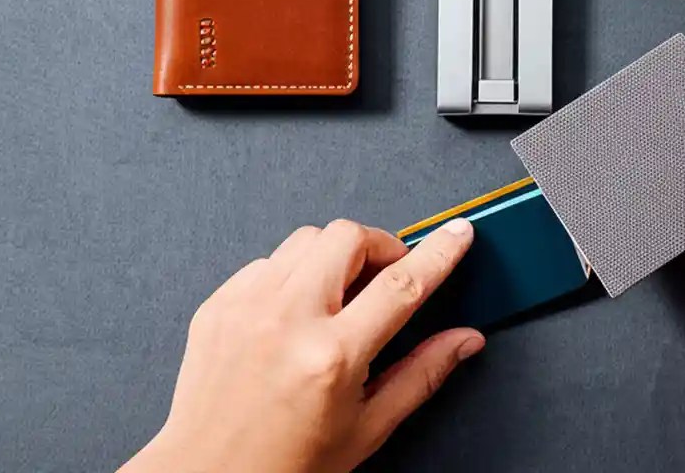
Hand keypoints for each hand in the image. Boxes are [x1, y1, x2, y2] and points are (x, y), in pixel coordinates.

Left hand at [119, 218, 483, 472]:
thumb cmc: (285, 463)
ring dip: (334, 255)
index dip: (438, 253)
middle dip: (380, 246)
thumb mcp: (368, 427)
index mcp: (331, 357)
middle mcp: (286, 321)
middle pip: (348, 238)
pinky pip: (267, 261)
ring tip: (340, 296)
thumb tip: (465, 339)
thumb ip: (422, 374)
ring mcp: (246, 307)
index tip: (456, 234)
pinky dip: (291, 275)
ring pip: (306, 239)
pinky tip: (296, 311)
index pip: (401, 285)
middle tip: (388, 274)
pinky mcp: (218, 304)